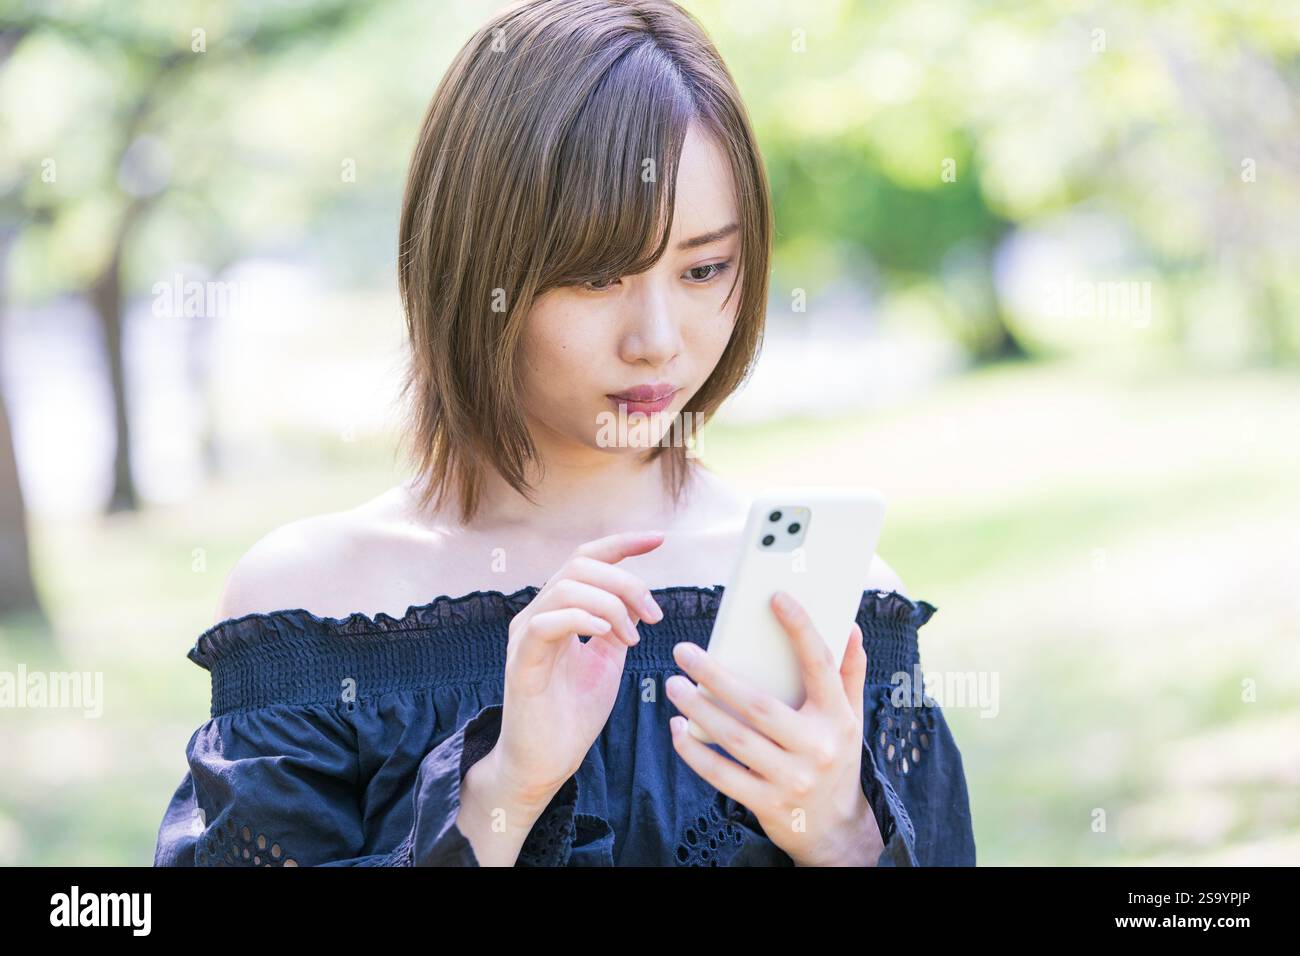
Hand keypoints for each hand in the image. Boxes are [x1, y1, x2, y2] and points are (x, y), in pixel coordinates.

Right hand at [490, 531, 665, 805]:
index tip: (659, 539)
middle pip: (580, 565)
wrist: (546, 762)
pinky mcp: (522, 662)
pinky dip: (582, 619)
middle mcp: (538, 614)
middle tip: (653, 616)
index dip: (622, 543)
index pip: (586, 559)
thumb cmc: (572, 715)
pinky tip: (608, 636)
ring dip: (610, 605)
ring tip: (631, 635)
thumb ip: (616, 627)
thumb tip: (636, 603)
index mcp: (558, 611)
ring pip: (565, 587)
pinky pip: (546, 622)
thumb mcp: (606, 662)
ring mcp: (526, 636)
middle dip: (626, 582)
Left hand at [667, 590, 884, 865]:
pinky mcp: (766, 804)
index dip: (801, 629)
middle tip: (684, 652)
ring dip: (697, 710)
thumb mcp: (851, 718)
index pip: (821, 665)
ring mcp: (791, 778)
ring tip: (674, 684)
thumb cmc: (836, 758)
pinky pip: (721, 775)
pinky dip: (694, 751)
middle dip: (715, 676)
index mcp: (838, 717)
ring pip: (734, 738)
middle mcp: (817, 747)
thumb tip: (851, 626)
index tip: (776, 598)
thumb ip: (849, 673)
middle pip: (758, 704)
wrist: (835, 829)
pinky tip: (678, 729)